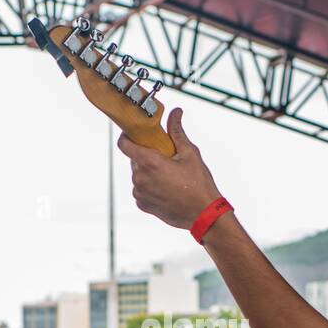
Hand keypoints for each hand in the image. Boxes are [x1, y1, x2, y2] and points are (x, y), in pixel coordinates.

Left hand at [118, 108, 222, 229]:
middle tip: (165, 158)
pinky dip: (150, 187)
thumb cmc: (199, 184)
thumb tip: (175, 112)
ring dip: (149, 172)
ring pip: (138, 175)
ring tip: (169, 176)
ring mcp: (139, 193)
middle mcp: (139, 178)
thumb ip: (177, 131)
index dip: (127, 136)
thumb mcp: (190, 153)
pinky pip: (141, 190)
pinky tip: (167, 189)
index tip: (136, 134)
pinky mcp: (142, 205)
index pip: (124, 144)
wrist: (204, 215)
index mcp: (149, 163)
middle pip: (135, 159)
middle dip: (147, 156)